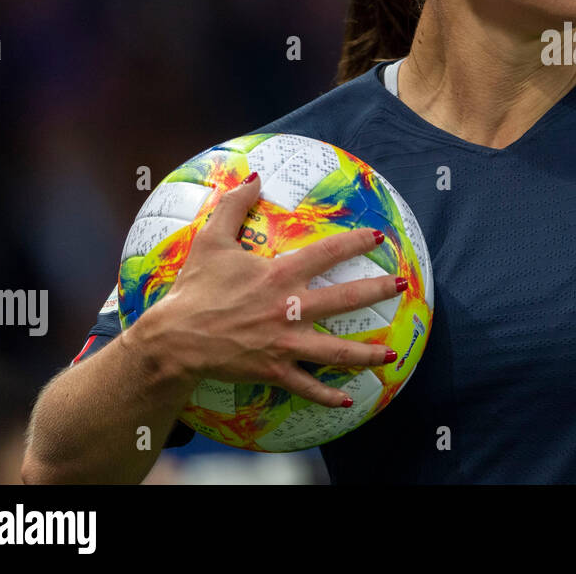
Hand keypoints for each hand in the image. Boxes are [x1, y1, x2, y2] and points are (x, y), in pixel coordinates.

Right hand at [136, 173, 404, 407]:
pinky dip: (326, 395)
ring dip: (366, 354)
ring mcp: (284, 342)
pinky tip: (347, 399)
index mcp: (279, 275)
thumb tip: (254, 177)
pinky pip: (306, 385)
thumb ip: (234, 206)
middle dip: (378, 291)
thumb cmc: (193, 289)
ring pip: (335, 350)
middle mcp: (289, 308)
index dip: (356, 242)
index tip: (379, 237)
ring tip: (391, 355)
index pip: (328, 253)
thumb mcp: (211, 241)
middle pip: (345, 299)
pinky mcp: (273, 369)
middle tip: (403, 286)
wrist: (173, 338)